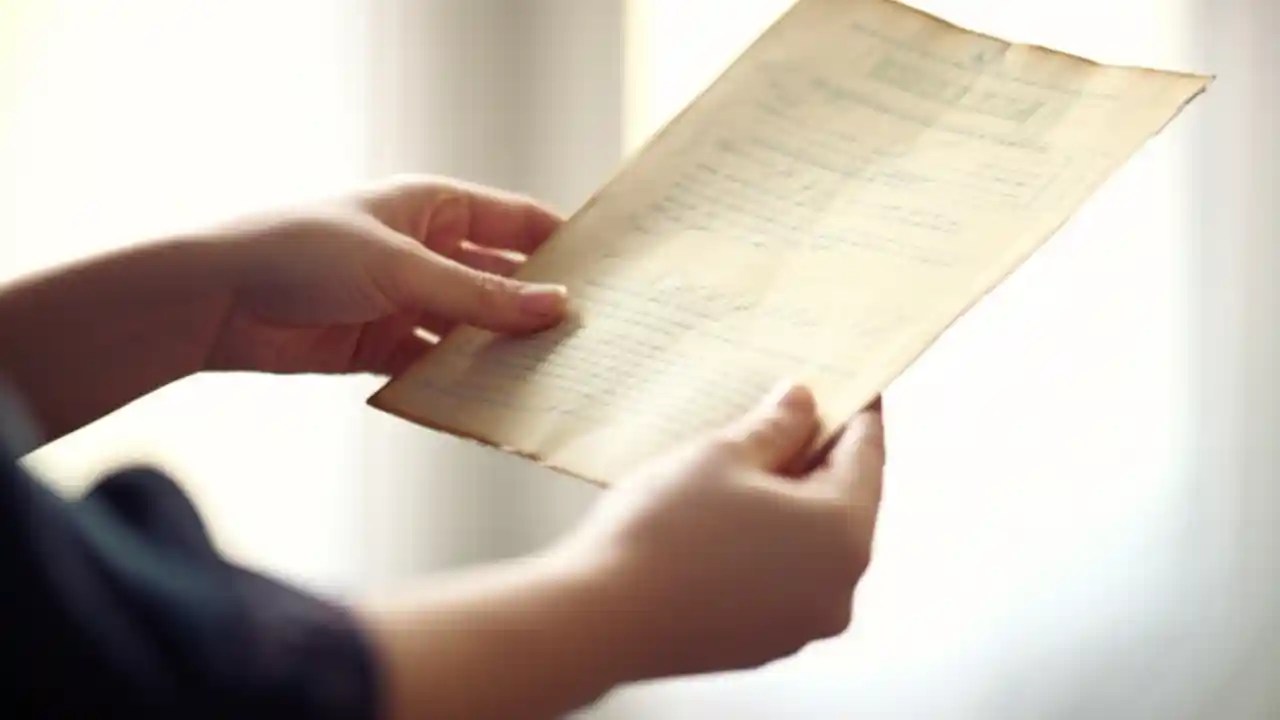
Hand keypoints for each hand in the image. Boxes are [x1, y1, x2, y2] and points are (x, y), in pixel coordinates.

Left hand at [205, 175, 568, 375]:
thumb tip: (557, 307)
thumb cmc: (301, 253)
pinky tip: (493, 403)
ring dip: (501, 353)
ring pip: (472, 329)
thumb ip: (480, 295)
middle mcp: (426, 251)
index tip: (613, 275)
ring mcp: (405, 301)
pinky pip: (435, 365)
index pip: (517, 219)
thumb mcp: (402, 268)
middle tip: (591, 339)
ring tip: (553, 380)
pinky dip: (459, 383)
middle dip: (538, 307)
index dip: (564, 243)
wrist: (214, 303)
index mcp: (434, 207)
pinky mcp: (381, 347)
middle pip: (500, 279)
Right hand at [565, 384, 884, 677]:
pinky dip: (767, 546)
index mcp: (843, 535)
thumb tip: (802, 404)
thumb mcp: (723, 455)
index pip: (868, 456)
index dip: (858, 412)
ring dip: (790, 504)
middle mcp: (838, 588)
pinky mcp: (762, 643)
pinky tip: (727, 520)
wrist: (600, 618)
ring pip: (811, 546)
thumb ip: (776, 426)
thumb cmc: (662, 535)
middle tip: (789, 416)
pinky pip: (781, 579)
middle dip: (818, 458)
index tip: (851, 385)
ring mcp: (801, 623)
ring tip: (746, 466)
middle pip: (844, 504)